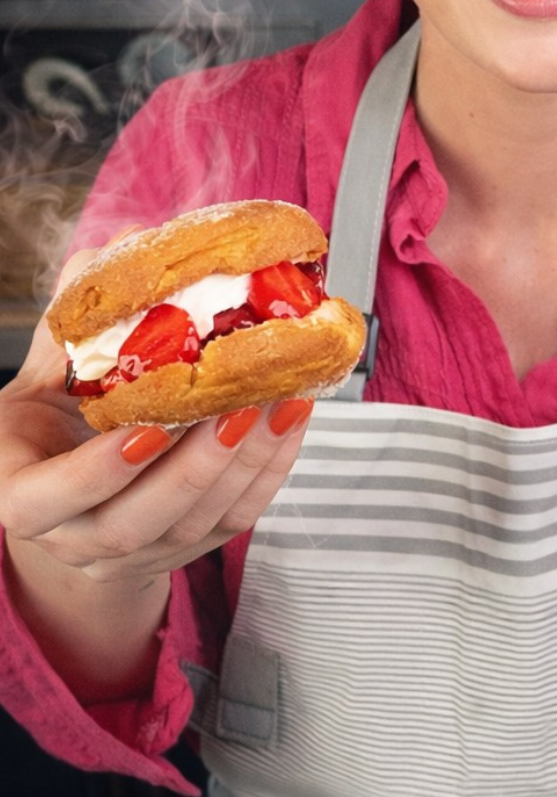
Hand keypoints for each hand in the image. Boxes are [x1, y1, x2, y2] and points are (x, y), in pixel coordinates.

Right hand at [0, 243, 314, 587]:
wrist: (75, 477)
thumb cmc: (57, 411)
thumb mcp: (49, 366)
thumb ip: (81, 314)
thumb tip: (130, 241)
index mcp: (21, 491)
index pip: (42, 502)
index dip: (91, 474)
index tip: (142, 428)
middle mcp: (73, 537)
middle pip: (130, 525)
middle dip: (190, 468)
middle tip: (235, 408)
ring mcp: (130, 555)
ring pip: (190, 527)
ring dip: (240, 464)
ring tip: (276, 402)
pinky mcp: (186, 549)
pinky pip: (233, 520)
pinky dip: (268, 470)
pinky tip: (289, 420)